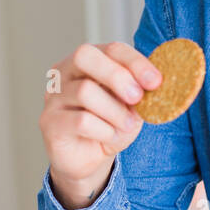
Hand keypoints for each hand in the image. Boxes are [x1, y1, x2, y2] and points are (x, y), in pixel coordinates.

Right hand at [39, 42, 162, 209]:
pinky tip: (109, 138)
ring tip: (126, 126)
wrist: (88, 160)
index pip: (111, 48)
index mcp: (88, 62)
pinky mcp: (49, 122)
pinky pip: (81, 121)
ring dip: (115, 111)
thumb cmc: (110, 125)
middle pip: (85, 55)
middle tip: (137, 98)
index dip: (135, 62)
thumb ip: (141, 91)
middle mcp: (65, 73)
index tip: (156, 82)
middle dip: (117, 75)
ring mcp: (53, 96)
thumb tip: (160, 83)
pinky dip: (105, 131)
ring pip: (85, 90)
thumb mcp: (131, 106)